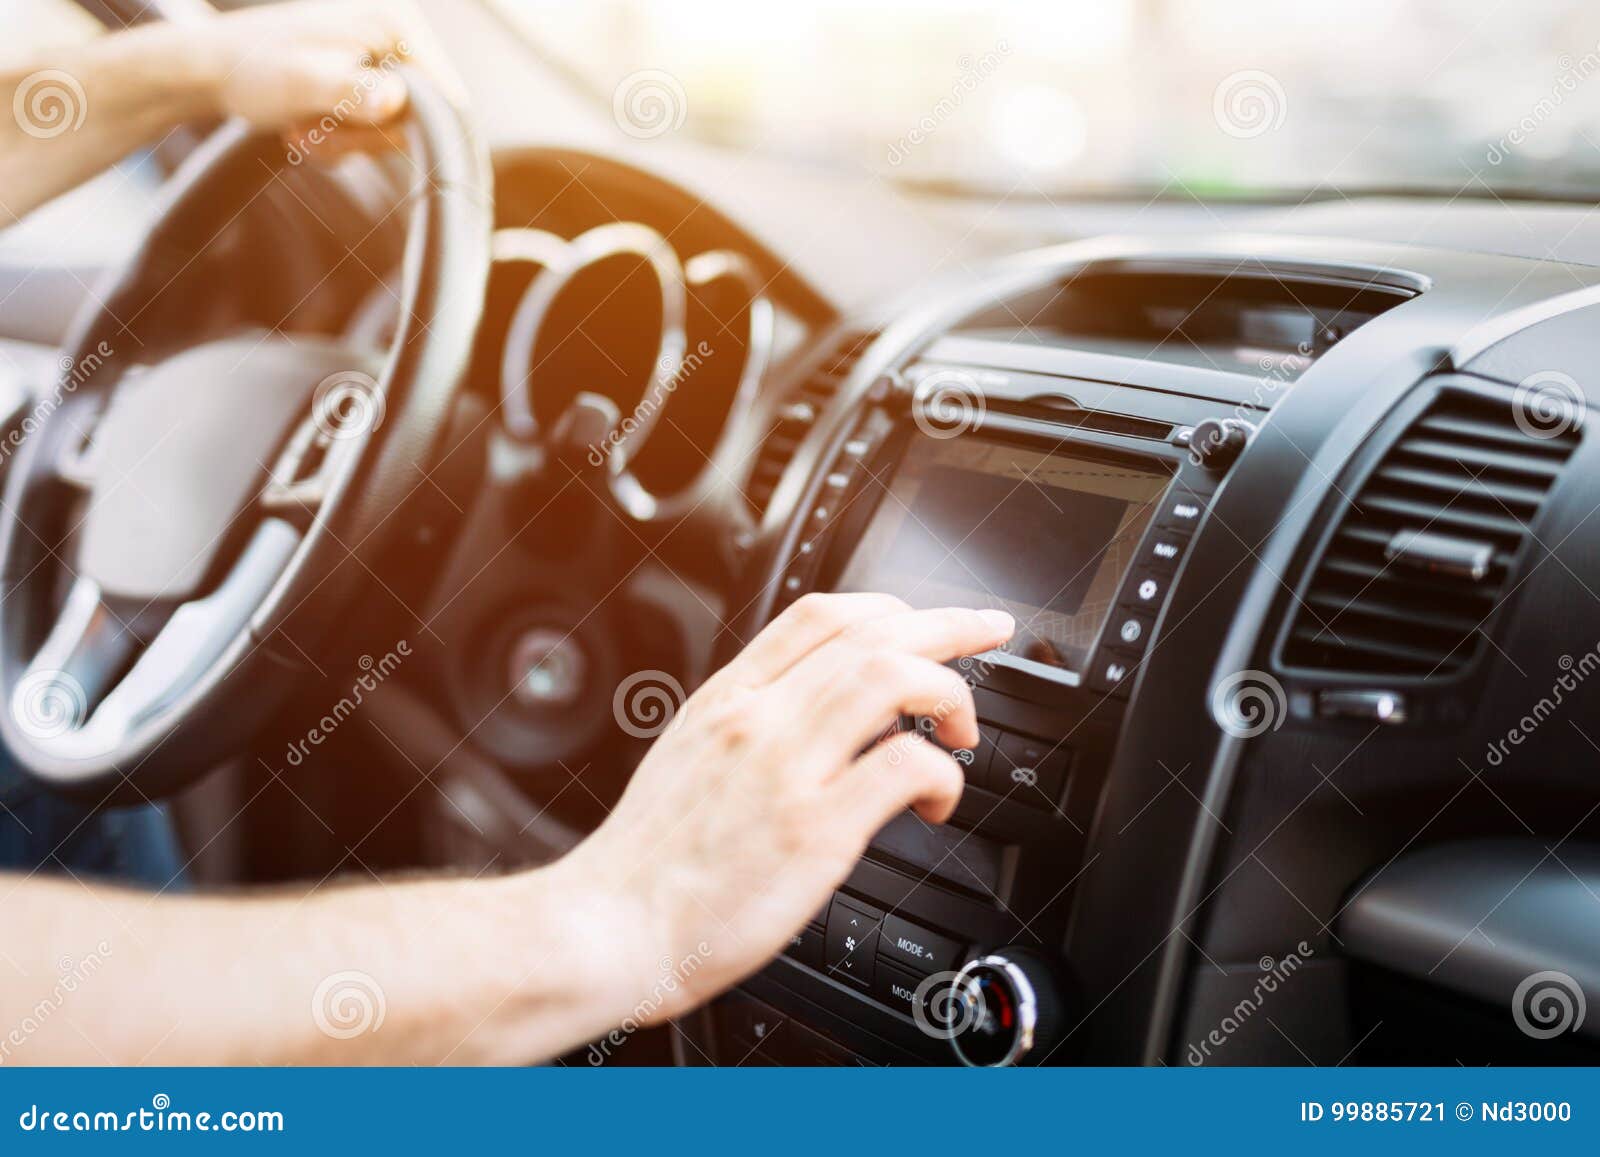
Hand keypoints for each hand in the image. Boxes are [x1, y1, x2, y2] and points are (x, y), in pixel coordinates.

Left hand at [190, 1, 431, 130]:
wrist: (210, 68)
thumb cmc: (250, 69)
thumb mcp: (302, 83)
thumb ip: (351, 92)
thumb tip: (396, 100)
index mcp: (395, 23)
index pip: (444, 96)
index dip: (412, 130)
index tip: (362, 139)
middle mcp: (398, 34)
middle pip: (421, 116)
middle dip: (368, 137)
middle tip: (318, 134)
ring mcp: (384, 56)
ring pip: (396, 127)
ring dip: (350, 141)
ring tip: (304, 130)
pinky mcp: (368, 77)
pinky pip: (377, 126)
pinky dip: (343, 136)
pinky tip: (307, 126)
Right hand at [557, 593, 1014, 1025]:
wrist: (607, 929)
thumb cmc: (645, 864)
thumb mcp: (685, 759)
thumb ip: (745, 727)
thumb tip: (813, 713)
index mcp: (727, 700)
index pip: (820, 614)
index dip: (891, 607)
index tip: (928, 618)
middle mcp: (758, 720)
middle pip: (872, 634)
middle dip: (947, 624)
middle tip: (988, 632)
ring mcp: (786, 770)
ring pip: (894, 679)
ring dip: (950, 691)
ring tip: (962, 729)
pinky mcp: (814, 830)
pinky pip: (904, 765)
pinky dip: (940, 773)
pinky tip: (936, 799)